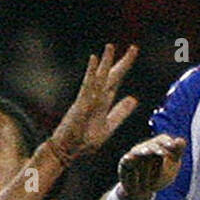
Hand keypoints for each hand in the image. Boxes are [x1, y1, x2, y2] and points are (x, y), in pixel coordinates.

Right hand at [49, 44, 138, 163]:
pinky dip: (91, 73)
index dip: (124, 66)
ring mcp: (87, 100)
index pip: (116, 80)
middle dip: (123, 62)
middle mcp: (96, 98)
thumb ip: (120, 113)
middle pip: (111, 76)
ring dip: (106, 62)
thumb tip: (133, 98)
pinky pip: (87, 86)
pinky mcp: (80, 105)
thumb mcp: (108, 127)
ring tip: (111, 47)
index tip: (133, 51)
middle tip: (134, 48)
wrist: (66, 152)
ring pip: (99, 78)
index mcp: (103, 102)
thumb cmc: (84, 141)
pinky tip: (94, 60)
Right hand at [116, 133, 185, 199]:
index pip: (162, 140)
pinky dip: (128, 160)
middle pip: (151, 144)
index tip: (173, 146)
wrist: (143, 192)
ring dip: (143, 151)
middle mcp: (145, 148)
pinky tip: (128, 158)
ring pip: (139, 151)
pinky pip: (126, 160)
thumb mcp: (172, 167)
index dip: (167, 142)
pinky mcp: (124, 164)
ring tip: (147, 152)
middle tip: (163, 153)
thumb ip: (177, 153)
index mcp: (157, 147)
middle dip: (156, 148)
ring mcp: (134, 155)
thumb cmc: (159, 177)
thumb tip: (181, 140)